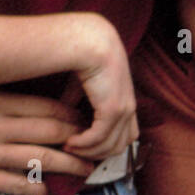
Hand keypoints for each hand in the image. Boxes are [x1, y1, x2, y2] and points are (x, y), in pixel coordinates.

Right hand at [0, 90, 95, 194]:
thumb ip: (2, 84)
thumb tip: (41, 71)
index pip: (48, 107)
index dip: (75, 117)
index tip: (90, 122)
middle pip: (51, 133)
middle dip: (80, 141)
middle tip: (98, 147)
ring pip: (40, 160)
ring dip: (69, 167)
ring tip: (86, 170)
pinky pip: (16, 185)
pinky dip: (38, 188)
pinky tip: (51, 190)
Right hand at [67, 15, 138, 159]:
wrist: (87, 40)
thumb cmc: (82, 54)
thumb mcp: (81, 80)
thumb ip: (76, 97)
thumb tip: (65, 110)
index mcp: (124, 98)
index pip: (126, 133)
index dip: (106, 144)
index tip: (85, 146)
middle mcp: (129, 105)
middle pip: (121, 144)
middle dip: (98, 153)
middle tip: (76, 153)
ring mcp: (124, 108)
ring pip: (111, 145)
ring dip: (88, 151)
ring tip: (70, 147)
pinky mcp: (113, 109)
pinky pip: (100, 138)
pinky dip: (84, 145)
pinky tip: (70, 142)